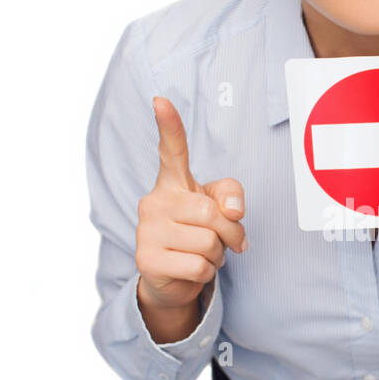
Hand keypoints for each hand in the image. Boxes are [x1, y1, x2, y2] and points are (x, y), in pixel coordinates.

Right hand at [135, 96, 247, 312]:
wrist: (172, 278)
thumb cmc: (198, 235)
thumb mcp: (218, 209)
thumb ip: (231, 196)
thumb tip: (232, 210)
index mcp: (172, 183)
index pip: (172, 150)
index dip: (169, 125)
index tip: (161, 100)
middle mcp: (154, 201)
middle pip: (211, 213)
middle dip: (230, 233)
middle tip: (228, 242)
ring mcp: (146, 230)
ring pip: (207, 243)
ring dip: (217, 255)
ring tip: (203, 255)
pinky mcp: (146, 260)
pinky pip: (198, 266)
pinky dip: (206, 273)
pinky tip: (192, 270)